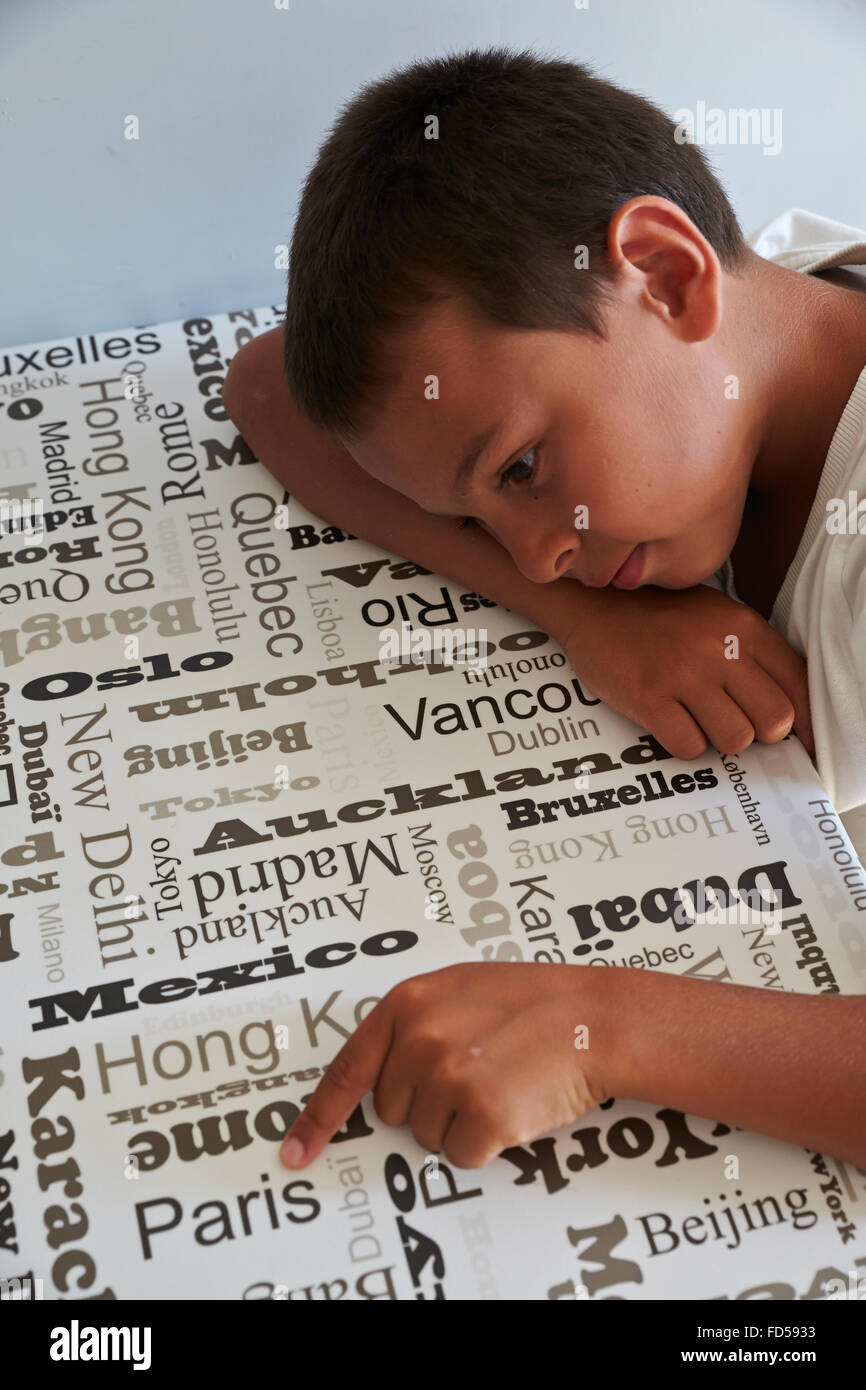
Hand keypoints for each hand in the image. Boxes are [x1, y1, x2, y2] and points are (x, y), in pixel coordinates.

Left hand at [279, 962, 612, 1169]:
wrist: (594, 1018)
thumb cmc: (535, 1002)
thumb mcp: (459, 989)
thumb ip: (415, 1022)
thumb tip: (385, 1070)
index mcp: (408, 1004)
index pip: (348, 1070)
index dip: (318, 1118)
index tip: (295, 1150)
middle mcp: (420, 1039)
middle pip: (393, 1109)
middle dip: (428, 1101)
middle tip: (474, 1069)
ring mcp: (448, 1077)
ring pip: (428, 1136)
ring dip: (460, 1121)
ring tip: (499, 1079)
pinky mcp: (480, 1115)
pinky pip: (461, 1155)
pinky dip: (486, 1143)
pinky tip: (512, 1104)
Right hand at [562, 583, 813, 760]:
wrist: (596, 604)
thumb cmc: (661, 616)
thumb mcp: (718, 617)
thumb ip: (754, 653)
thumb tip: (790, 707)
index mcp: (744, 627)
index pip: (799, 684)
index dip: (807, 723)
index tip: (802, 744)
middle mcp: (720, 649)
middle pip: (775, 720)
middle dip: (762, 733)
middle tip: (739, 725)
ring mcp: (684, 674)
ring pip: (736, 739)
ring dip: (721, 740)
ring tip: (701, 721)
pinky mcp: (649, 697)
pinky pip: (689, 746)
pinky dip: (684, 744)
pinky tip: (673, 723)